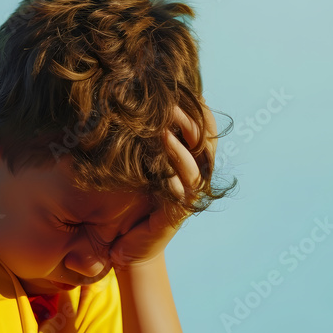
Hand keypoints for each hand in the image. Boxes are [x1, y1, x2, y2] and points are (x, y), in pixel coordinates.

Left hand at [108, 103, 216, 267]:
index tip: (180, 85)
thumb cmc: (127, 203)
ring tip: (166, 122)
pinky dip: (177, 166)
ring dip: (183, 140)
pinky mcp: (178, 213)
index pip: (203, 128)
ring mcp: (189, 195)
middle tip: (174, 97)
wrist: (125, 247)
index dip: (197, 108)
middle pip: (207, 140)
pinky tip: (164, 147)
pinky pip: (186, 188)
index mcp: (188, 162)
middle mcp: (194, 177)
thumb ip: (139, 142)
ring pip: (198, 162)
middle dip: (193, 118)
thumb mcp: (134, 167)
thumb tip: (125, 102)